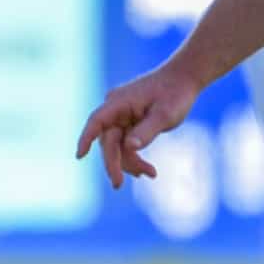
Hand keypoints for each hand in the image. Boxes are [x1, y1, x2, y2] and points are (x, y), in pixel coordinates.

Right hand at [75, 63, 198, 190]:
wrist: (184, 79)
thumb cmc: (176, 93)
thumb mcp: (165, 114)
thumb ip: (147, 131)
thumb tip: (129, 147)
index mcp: (119, 102)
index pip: (97, 121)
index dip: (86, 138)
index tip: (79, 156)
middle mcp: (115, 108)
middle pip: (108, 141)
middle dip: (114, 163)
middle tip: (118, 185)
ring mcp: (121, 115)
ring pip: (116, 146)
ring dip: (130, 163)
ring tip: (151, 174)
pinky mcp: (129, 122)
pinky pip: (125, 144)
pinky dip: (135, 157)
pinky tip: (148, 171)